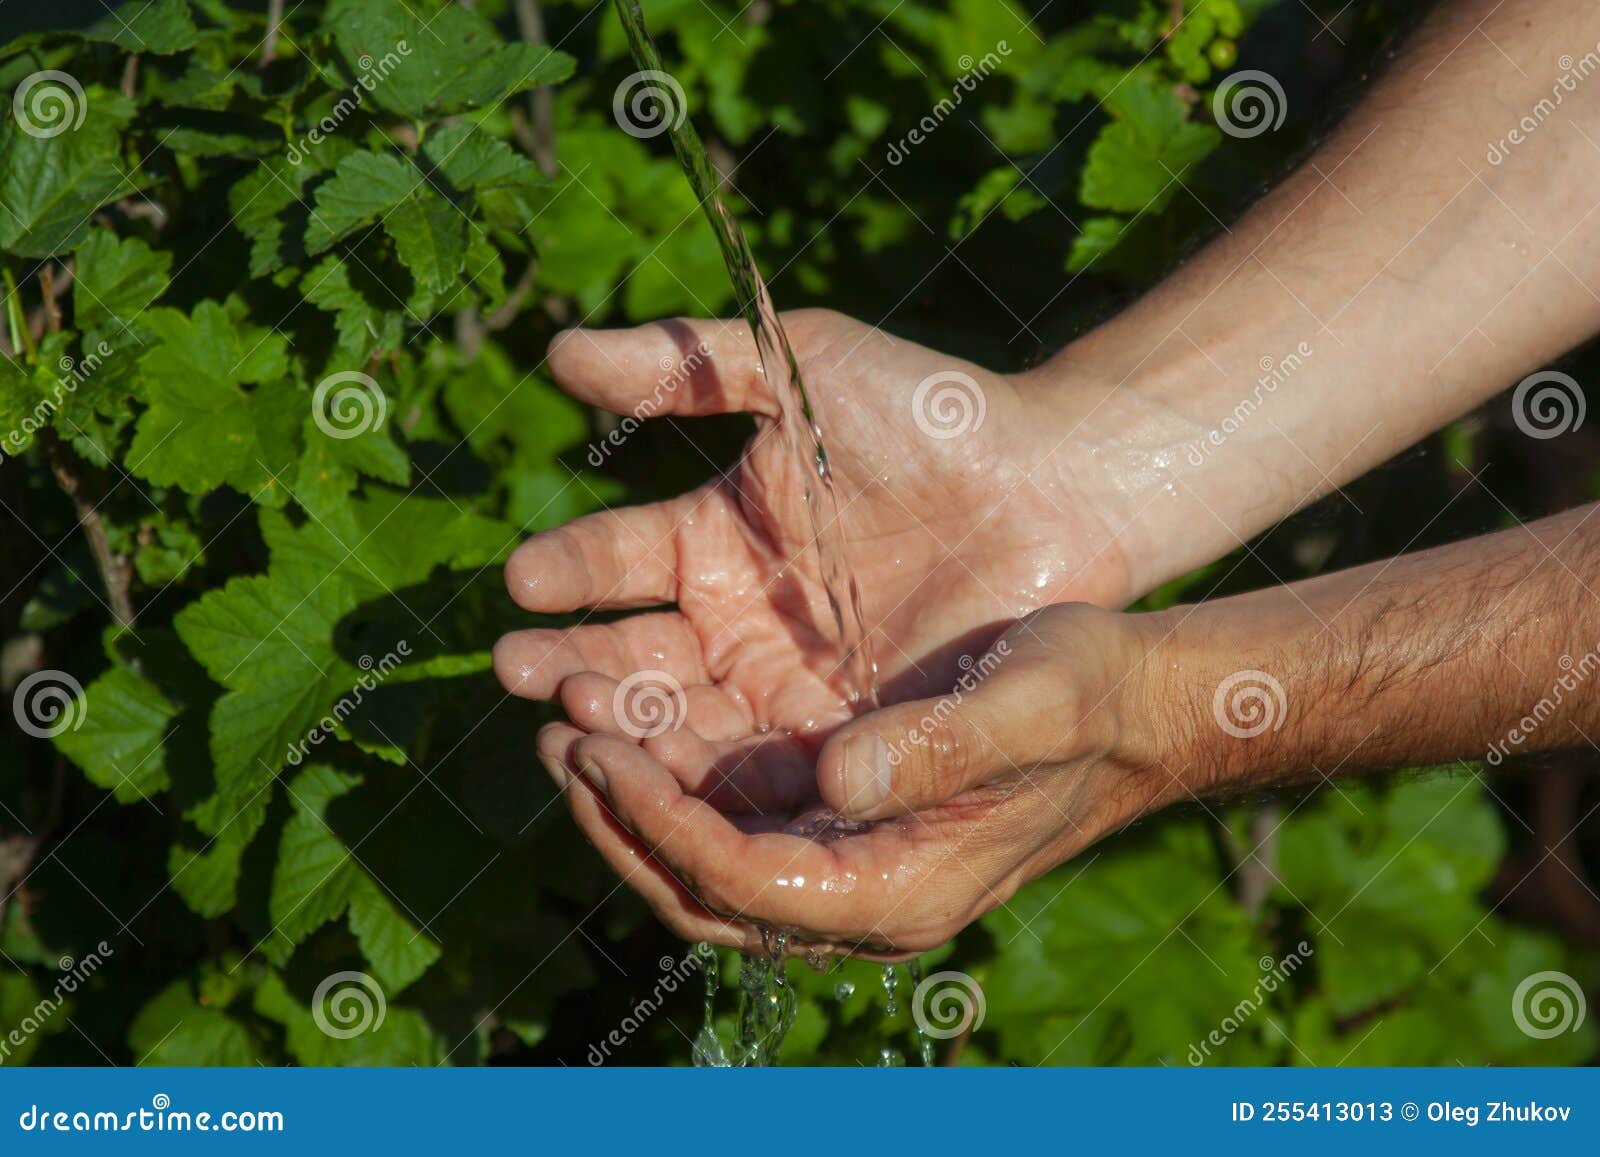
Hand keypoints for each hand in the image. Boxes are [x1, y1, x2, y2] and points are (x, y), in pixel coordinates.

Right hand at [495, 309, 1139, 813]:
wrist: (1055, 483)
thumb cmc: (930, 413)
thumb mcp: (803, 367)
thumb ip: (688, 362)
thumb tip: (554, 354)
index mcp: (714, 540)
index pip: (615, 561)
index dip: (567, 571)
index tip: (522, 580)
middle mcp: (734, 623)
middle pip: (630, 655)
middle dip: (569, 663)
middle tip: (521, 669)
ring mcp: (785, 688)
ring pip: (682, 719)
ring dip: (624, 726)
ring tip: (572, 726)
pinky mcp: (842, 738)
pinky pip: (761, 766)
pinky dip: (708, 776)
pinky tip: (664, 778)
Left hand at [533, 603, 1164, 956]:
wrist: (1131, 704)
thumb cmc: (1090, 698)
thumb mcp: (1029, 706)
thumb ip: (938, 749)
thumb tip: (832, 781)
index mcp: (903, 888)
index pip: (745, 881)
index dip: (661, 823)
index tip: (598, 748)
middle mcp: (865, 895)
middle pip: (707, 892)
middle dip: (623, 822)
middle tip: (557, 739)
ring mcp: (852, 866)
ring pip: (711, 863)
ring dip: (638, 804)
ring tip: (572, 724)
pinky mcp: (846, 826)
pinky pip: (740, 823)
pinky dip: (682, 782)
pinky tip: (646, 718)